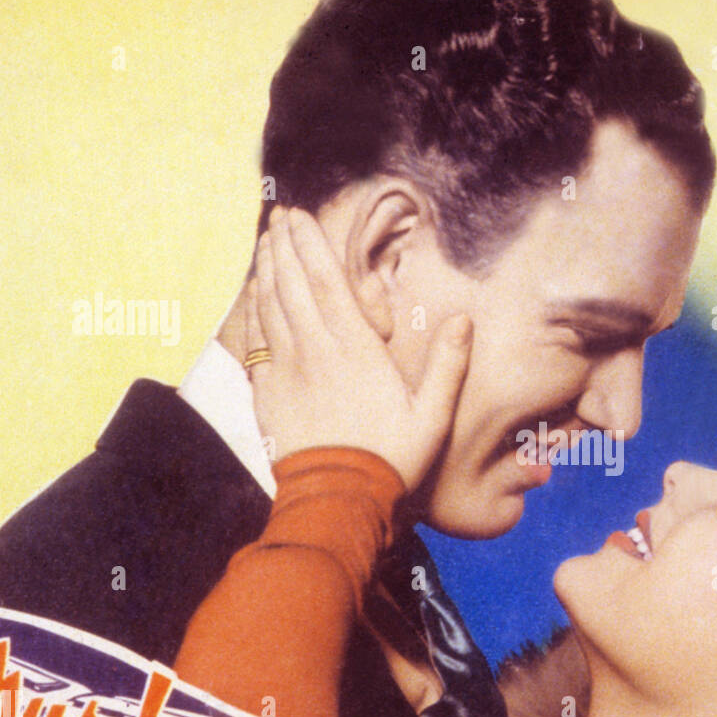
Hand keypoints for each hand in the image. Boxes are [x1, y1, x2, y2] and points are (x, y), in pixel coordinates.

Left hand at [246, 206, 471, 490]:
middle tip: (279, 217)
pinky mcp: (268, 393)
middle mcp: (315, 351)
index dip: (311, 245)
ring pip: (270, 307)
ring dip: (267, 271)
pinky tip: (253, 296)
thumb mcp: (433, 416)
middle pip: (292, 285)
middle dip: (284, 246)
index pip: (326, 283)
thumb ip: (448, 365)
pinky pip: (256, 341)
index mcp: (355, 350)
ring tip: (266, 242)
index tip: (300, 216)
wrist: (340, 499)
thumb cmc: (391, 457)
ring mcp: (286, 371)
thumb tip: (464, 320)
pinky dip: (253, 311)